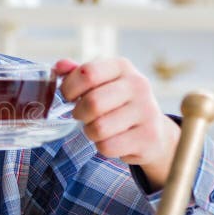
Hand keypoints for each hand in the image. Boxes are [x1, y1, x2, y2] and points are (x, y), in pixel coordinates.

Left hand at [54, 57, 179, 189]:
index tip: (68, 97)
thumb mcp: (101, 83)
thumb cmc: (118, 103)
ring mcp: (146, 111)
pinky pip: (108, 146)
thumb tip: (59, 66)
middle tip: (83, 116)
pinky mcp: (149, 137)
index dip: (69, 88)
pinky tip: (112, 140)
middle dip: (79, 113)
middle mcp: (138, 85)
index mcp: (122, 67)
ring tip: (98, 128)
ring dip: (90, 132)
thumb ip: (79, 74)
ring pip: (99, 128)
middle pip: (93, 102)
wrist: (154, 131)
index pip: (87, 73)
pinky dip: (103, 147)